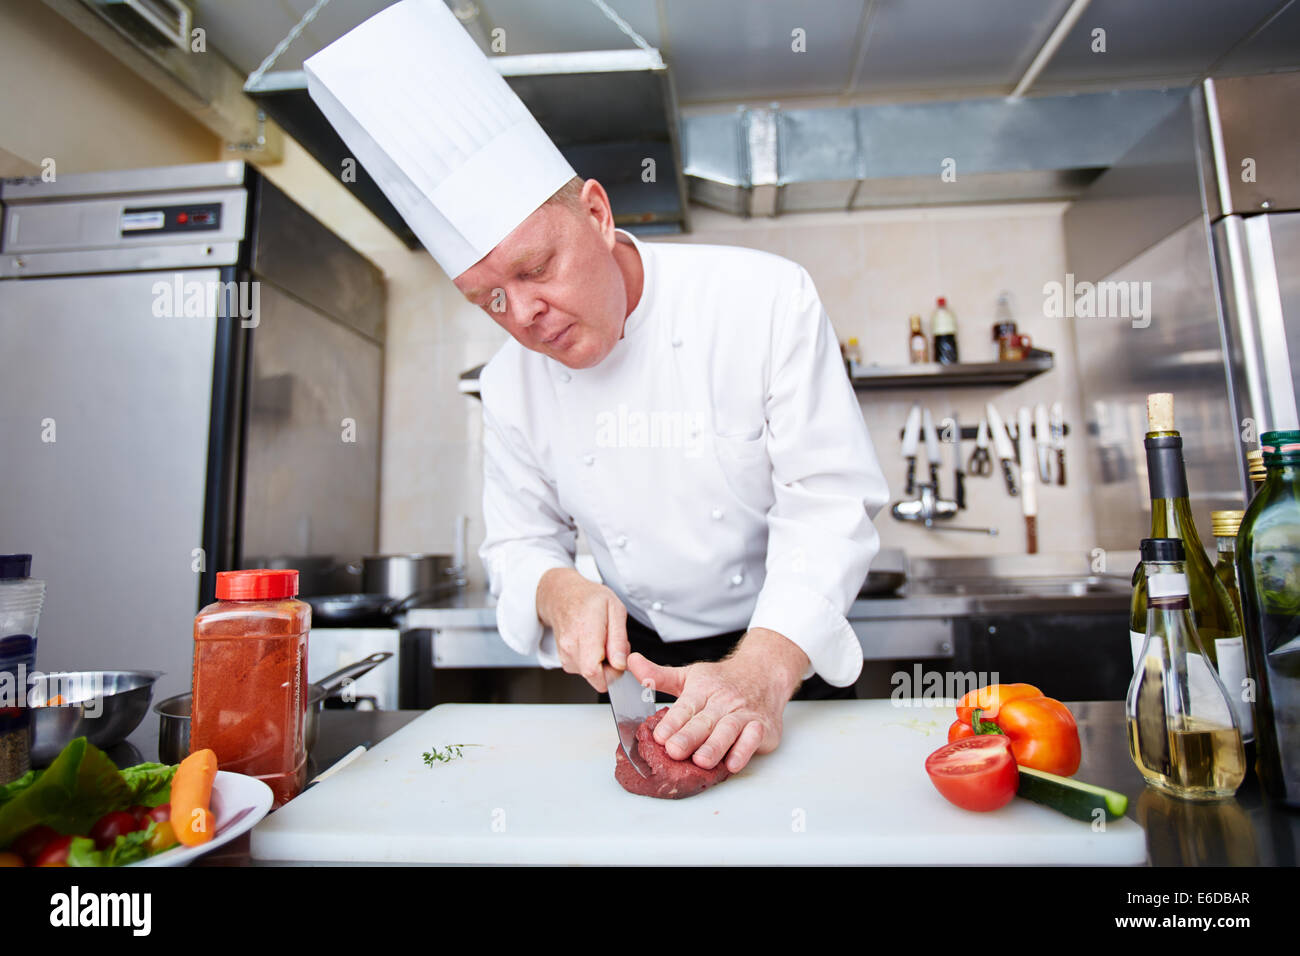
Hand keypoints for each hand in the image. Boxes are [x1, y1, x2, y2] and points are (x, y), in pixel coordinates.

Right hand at [536, 568, 628, 692]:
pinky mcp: (564, 661)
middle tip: (614, 646)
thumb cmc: (589, 599)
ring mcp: (565, 655)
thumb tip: (620, 663)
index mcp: (585, 632)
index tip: (619, 660)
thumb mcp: (615, 608)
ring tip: (602, 642)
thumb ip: (619, 638)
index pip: (593, 671)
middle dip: (611, 668)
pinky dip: (592, 663)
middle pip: (595, 677)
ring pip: (591, 676)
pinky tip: (593, 646)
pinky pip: (584, 672)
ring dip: (602, 665)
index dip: (612, 673)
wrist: (563, 596)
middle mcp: (570, 646)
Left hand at [626, 628, 808, 773]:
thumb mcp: (689, 675)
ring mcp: (744, 714)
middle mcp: (723, 702)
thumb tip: (631, 662)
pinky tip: (733, 763)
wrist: (765, 672)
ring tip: (701, 760)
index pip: (685, 707)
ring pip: (728, 731)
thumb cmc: (723, 679)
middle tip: (673, 751)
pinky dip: (744, 750)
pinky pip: (753, 738)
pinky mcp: (762, 727)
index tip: (659, 736)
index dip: (672, 722)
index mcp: (702, 690)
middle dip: (689, 737)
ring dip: (715, 746)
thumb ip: (659, 675)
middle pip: (704, 721)